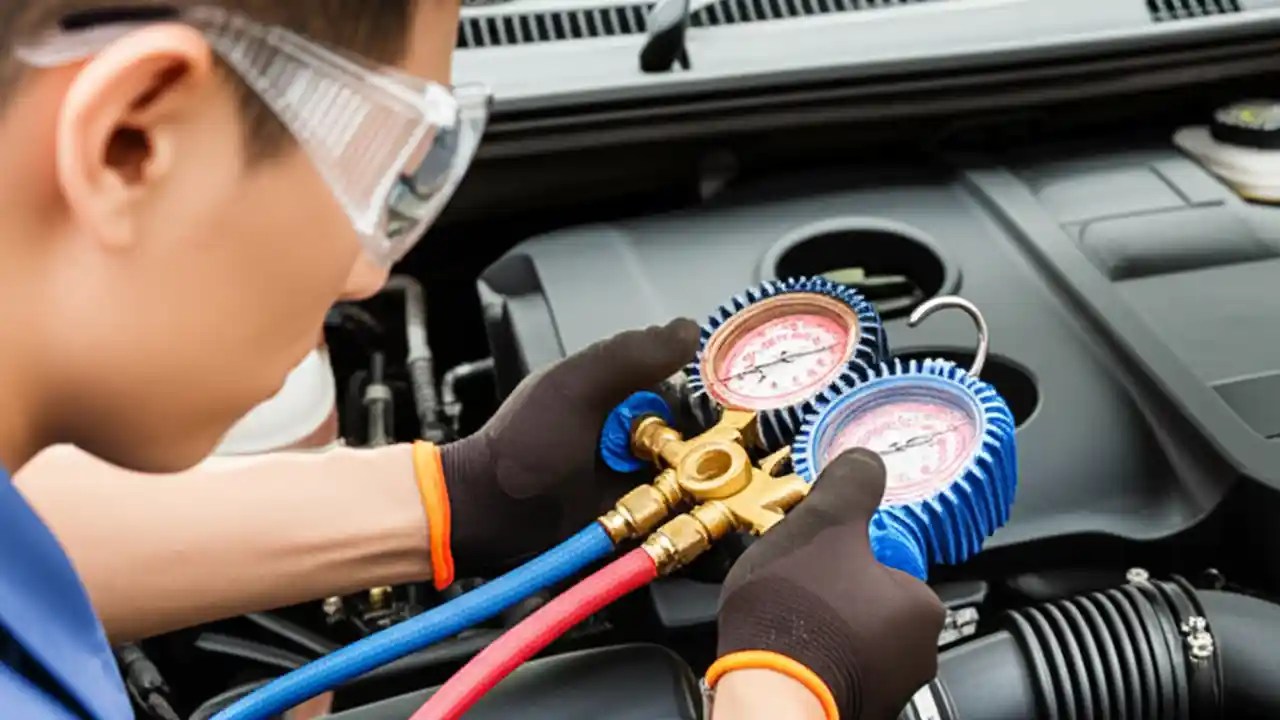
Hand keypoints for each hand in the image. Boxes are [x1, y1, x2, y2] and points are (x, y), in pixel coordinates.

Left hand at [440, 319, 699, 569]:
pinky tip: (684, 511)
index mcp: (624, 385)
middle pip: (705, 430)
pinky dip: (691, 509)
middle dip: (707, 447)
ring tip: (679, 489)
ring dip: (701, 482)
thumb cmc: (522, 447)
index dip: (711, 396)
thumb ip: (630, 355)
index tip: (720, 413)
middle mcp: (638, 426)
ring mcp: (641, 470)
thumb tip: (691, 329)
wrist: (491, 514)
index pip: (693, 381)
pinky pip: (683, 507)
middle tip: (682, 460)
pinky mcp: (642, 511)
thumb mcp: (576, 387)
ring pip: (700, 472)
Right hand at [715, 449, 944, 719]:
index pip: (889, 560)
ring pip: (847, 637)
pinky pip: (829, 670)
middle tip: (793, 584)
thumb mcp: (825, 523)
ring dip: (817, 626)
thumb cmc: (798, 615)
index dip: (845, 550)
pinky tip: (782, 652)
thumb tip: (866, 461)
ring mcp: (885, 690)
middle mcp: (915, 655)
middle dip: (829, 590)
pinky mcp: (852, 710)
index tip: (817, 552)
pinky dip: (808, 660)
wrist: (767, 694)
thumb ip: (852, 485)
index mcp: (921, 607)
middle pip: (866, 600)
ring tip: (782, 619)